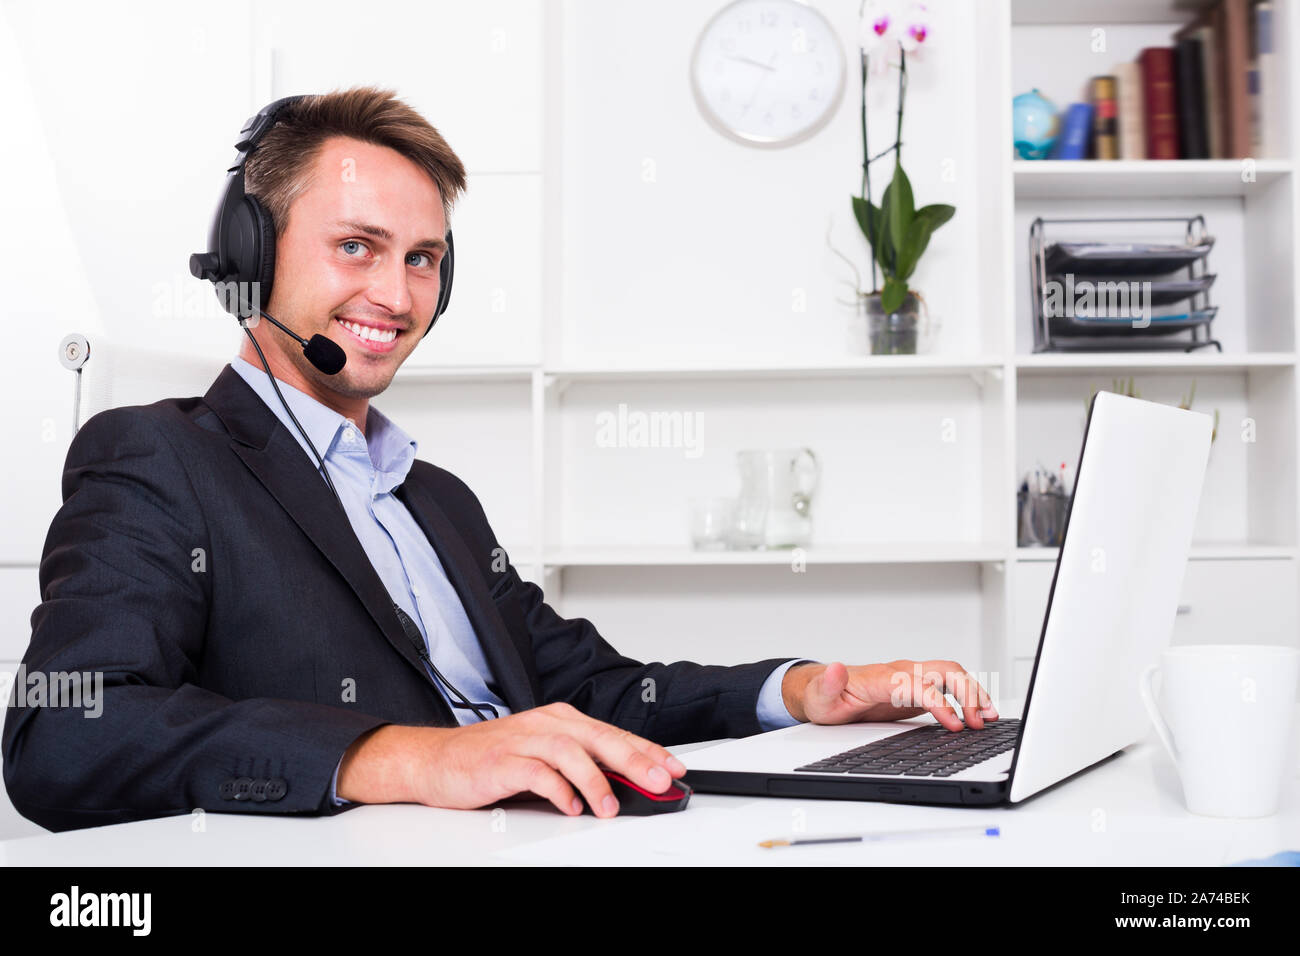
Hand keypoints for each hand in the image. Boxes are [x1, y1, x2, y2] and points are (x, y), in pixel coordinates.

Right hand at [337, 702, 685, 817]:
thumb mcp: (543, 757)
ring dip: (595, 778)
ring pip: (570, 751)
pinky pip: (535, 772)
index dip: (647, 749)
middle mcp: (544, 724)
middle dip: (635, 759)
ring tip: (611, 804)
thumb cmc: (490, 760)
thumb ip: (580, 766)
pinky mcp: (500, 760)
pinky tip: (570, 806)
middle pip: (598, 737)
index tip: (673, 768)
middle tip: (660, 781)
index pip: (612, 733)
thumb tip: (624, 785)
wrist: (435, 759)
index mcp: (560, 720)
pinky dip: (557, 789)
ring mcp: (522, 739)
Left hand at [781, 660, 999, 730]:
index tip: (955, 725)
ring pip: (952, 674)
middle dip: (967, 693)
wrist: (825, 692)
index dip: (939, 703)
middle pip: (944, 671)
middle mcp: (901, 672)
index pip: (919, 684)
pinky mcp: (916, 688)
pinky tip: (978, 714)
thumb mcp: (820, 697)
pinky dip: (967, 696)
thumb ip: (828, 684)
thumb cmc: (824, 697)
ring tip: (989, 717)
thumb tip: (835, 668)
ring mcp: (911, 677)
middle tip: (980, 723)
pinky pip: (949, 686)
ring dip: (974, 692)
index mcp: (882, 677)